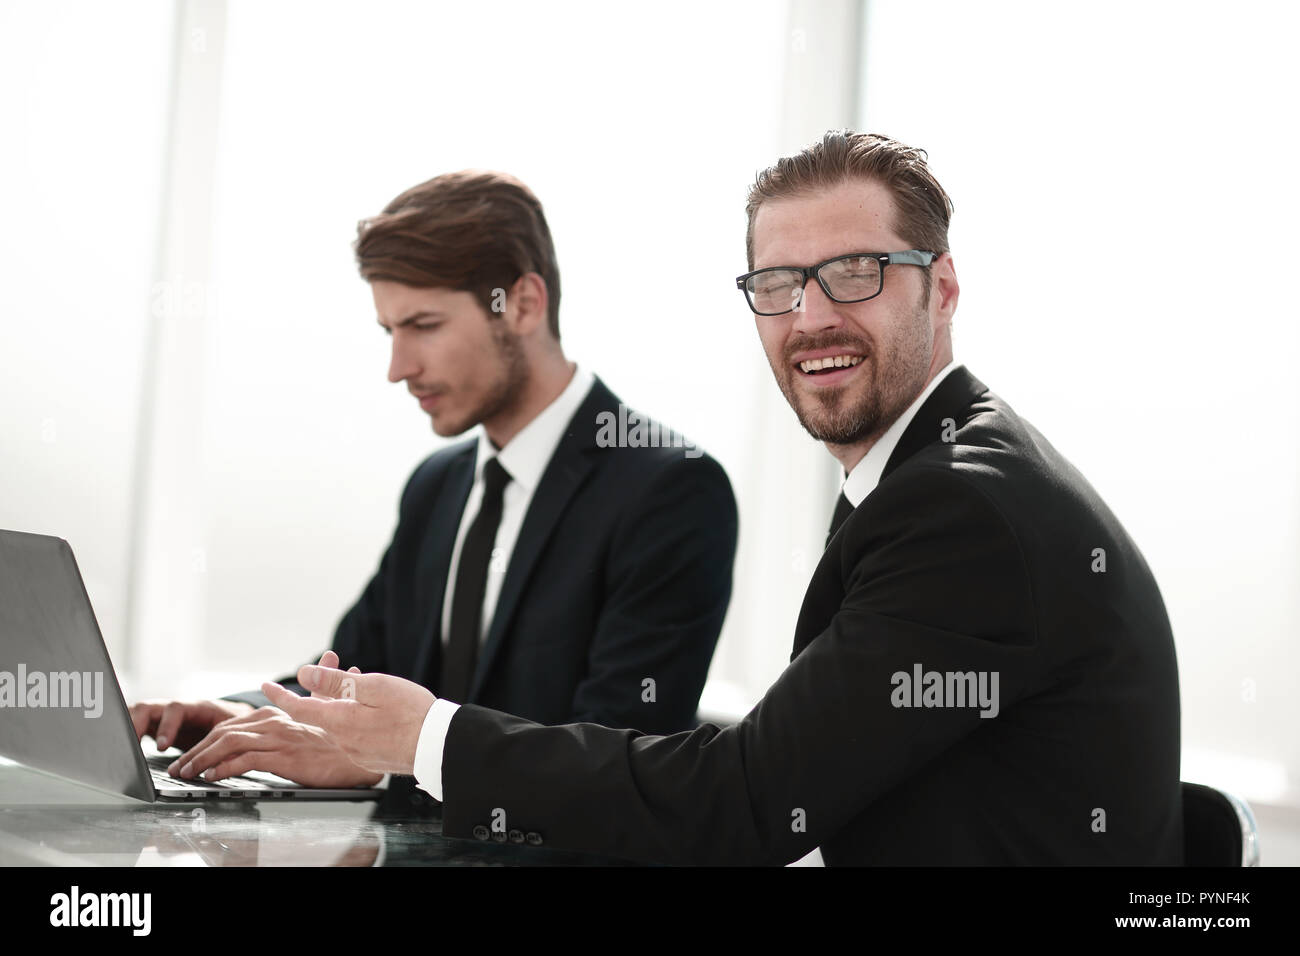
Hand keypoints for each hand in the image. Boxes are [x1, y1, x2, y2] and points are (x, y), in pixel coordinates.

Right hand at [129, 698, 254, 751]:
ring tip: (120, 749)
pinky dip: (126, 736)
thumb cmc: (234, 724)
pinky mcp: (155, 727)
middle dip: (136, 725)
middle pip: (147, 707)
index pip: (175, 709)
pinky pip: (135, 726)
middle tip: (130, 747)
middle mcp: (175, 709)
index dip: (167, 726)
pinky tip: (121, 751)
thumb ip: (226, 745)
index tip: (162, 746)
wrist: (233, 719)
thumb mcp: (233, 732)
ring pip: (137, 714)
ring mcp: (162, 717)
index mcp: (196, 707)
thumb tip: (223, 763)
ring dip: (126, 729)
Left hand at [167, 705, 383, 787]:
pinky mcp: (285, 756)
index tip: (189, 756)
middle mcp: (274, 721)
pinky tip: (212, 777)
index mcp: (276, 714)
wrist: (359, 757)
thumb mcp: (306, 729)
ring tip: (187, 774)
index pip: (229, 725)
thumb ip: (284, 725)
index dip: (204, 741)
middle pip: (223, 732)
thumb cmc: (334, 746)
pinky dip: (224, 768)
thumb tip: (259, 733)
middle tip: (179, 768)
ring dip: (202, 760)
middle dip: (195, 751)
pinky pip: (246, 759)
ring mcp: (279, 737)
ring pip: (228, 743)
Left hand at [262, 665, 435, 776]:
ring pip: (340, 723)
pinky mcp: (371, 759)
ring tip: (361, 680)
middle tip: (333, 665)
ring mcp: (357, 753)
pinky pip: (354, 735)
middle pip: (321, 714)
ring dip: (343, 703)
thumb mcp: (374, 687)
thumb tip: (305, 673)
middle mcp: (343, 741)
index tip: (265, 687)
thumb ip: (336, 681)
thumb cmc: (412, 714)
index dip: (280, 696)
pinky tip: (374, 708)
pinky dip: (355, 718)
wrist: (439, 746)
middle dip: (323, 691)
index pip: (298, 708)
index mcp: (340, 721)